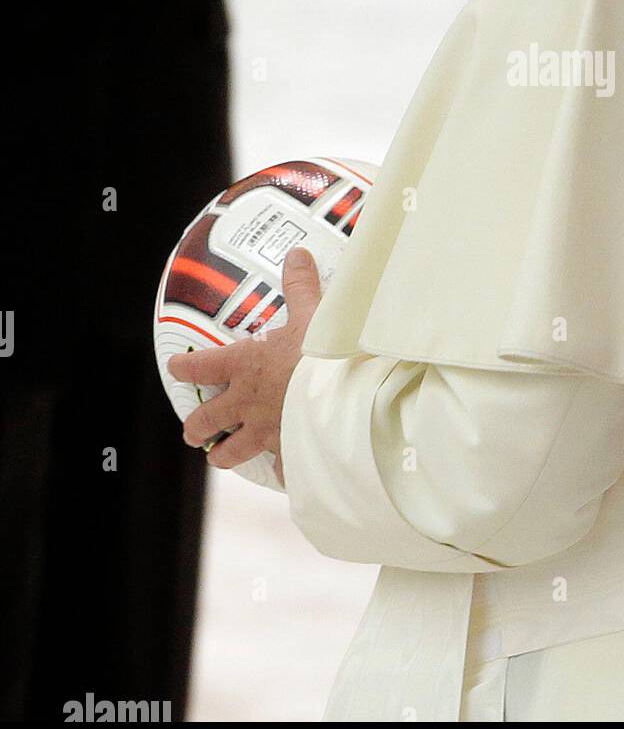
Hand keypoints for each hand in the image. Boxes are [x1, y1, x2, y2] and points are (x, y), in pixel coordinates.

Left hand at [168, 246, 322, 487]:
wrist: (344, 395)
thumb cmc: (321, 352)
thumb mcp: (312, 313)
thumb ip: (300, 286)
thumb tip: (297, 255)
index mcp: (246, 365)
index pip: (201, 367)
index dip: (185, 368)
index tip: (176, 368)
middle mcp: (246, 401)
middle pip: (207, 420)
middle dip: (196, 426)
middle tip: (192, 430)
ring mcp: (265, 430)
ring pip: (230, 452)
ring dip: (222, 454)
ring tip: (218, 457)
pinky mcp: (288, 450)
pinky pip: (281, 468)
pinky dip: (282, 471)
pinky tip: (284, 473)